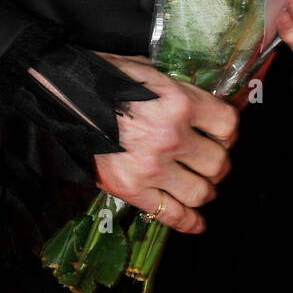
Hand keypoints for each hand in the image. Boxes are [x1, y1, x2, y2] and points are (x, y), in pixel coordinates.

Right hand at [91, 53, 237, 233]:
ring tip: (201, 186)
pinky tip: (197, 222)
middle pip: (218, 163)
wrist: (64, 93)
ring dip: (206, 191)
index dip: (229, 132)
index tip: (223, 135)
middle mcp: (171, 136)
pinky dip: (188, 222)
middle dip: (218, 164)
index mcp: (179, 102)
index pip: (227, 125)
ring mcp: (152, 166)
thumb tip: (199, 103)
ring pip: (201, 192)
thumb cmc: (105, 76)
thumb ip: (177, 90)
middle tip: (210, 161)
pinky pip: (170, 214)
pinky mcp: (130, 188)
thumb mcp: (149, 70)